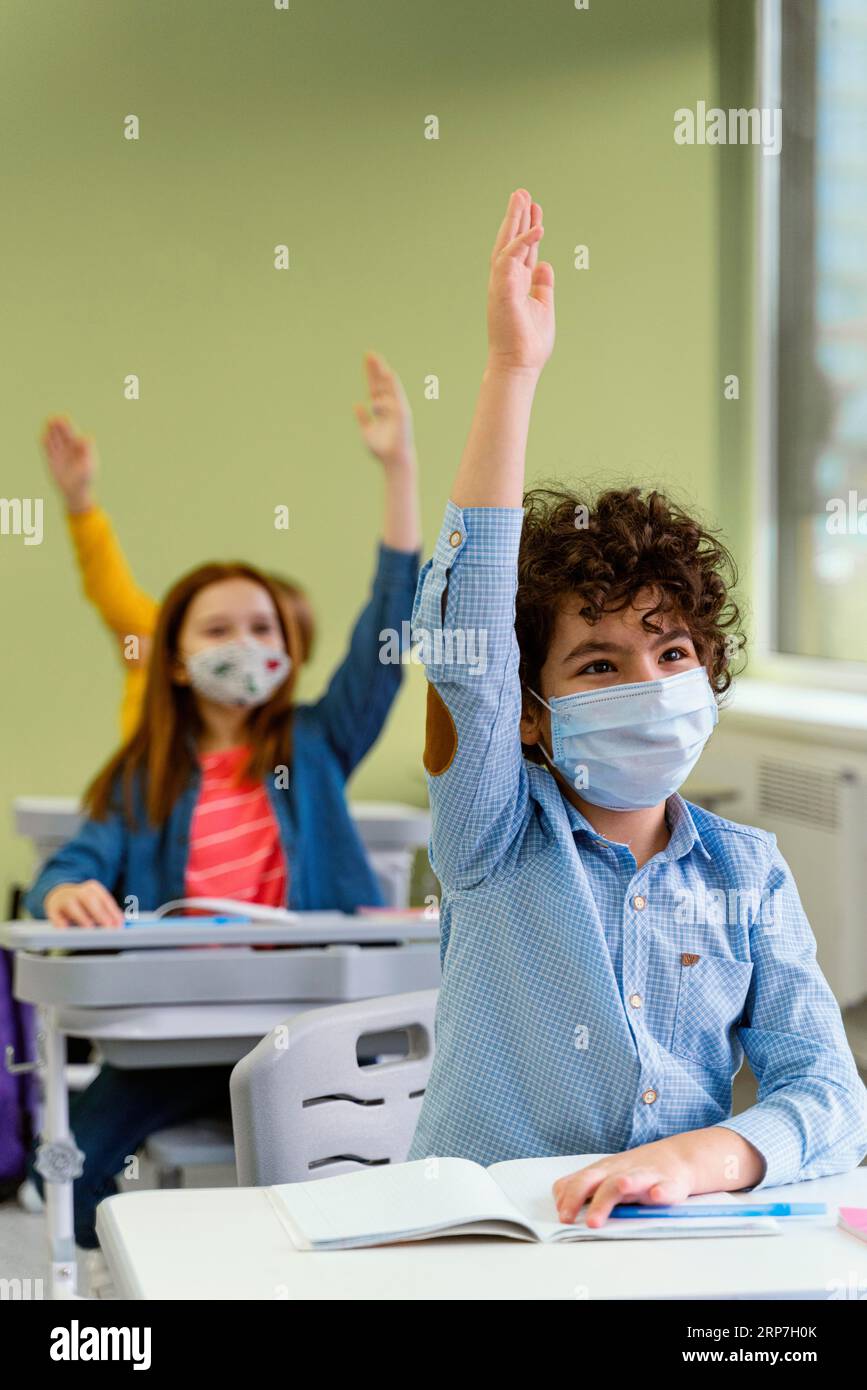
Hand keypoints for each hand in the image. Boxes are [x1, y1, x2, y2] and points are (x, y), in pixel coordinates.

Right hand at [40, 415, 96, 512]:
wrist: (76, 493)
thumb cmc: (86, 480)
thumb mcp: (89, 465)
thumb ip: (88, 451)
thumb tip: (87, 437)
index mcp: (80, 449)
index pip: (73, 433)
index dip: (68, 426)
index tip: (64, 419)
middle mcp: (70, 449)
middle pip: (63, 434)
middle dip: (59, 426)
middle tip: (54, 419)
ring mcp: (61, 454)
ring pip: (55, 440)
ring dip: (51, 432)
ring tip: (48, 423)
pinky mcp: (52, 461)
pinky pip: (48, 449)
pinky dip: (46, 443)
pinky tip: (43, 437)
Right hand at [43, 880, 124, 928]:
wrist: (58, 895)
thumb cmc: (82, 903)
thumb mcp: (96, 904)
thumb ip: (107, 912)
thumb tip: (120, 924)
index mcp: (92, 888)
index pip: (104, 899)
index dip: (113, 911)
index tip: (119, 924)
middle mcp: (78, 891)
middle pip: (90, 900)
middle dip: (100, 914)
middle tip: (108, 927)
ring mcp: (64, 899)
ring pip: (73, 905)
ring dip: (82, 917)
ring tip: (89, 928)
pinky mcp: (52, 908)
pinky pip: (55, 915)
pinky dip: (60, 922)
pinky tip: (66, 930)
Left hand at [353, 352, 414, 468]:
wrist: (392, 460)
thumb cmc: (381, 449)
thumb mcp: (367, 432)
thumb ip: (363, 419)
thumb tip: (357, 405)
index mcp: (381, 409)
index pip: (375, 387)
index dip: (371, 374)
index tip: (367, 360)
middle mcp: (390, 406)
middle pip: (382, 383)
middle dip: (376, 369)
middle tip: (370, 354)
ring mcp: (396, 409)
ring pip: (390, 387)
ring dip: (384, 374)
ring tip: (378, 360)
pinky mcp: (402, 413)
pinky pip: (396, 397)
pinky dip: (393, 387)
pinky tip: (388, 374)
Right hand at [486, 188, 554, 374]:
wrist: (519, 365)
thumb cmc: (529, 343)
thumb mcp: (543, 306)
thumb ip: (543, 286)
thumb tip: (546, 264)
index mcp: (517, 285)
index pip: (522, 250)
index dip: (528, 229)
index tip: (535, 208)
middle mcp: (506, 281)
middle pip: (510, 241)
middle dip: (516, 216)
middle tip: (522, 192)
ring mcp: (502, 284)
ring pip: (506, 245)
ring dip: (514, 221)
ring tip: (521, 197)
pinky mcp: (502, 290)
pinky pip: (511, 260)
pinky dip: (523, 243)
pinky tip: (537, 228)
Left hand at [552, 1139, 695, 1226]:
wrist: (676, 1157)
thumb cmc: (634, 1170)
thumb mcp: (606, 1174)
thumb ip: (583, 1186)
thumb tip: (559, 1201)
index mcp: (604, 1171)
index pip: (581, 1180)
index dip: (570, 1197)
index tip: (564, 1217)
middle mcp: (621, 1171)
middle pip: (601, 1181)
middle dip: (589, 1200)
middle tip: (583, 1222)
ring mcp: (645, 1176)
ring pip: (631, 1180)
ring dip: (622, 1185)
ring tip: (619, 1190)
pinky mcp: (669, 1183)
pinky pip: (666, 1187)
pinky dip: (662, 1190)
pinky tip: (657, 1194)